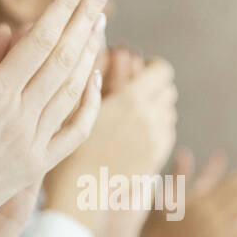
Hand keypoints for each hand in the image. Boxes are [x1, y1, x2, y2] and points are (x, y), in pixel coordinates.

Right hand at [0, 0, 110, 232]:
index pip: (39, 42)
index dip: (63, 7)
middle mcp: (21, 122)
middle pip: (63, 60)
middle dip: (84, 19)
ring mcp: (32, 146)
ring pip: (72, 91)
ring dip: (89, 53)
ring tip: (99, 21)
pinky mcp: (35, 167)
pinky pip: (73, 132)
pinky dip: (87, 103)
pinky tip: (92, 80)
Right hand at [44, 53, 177, 236]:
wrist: (78, 195)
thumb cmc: (67, 146)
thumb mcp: (76, 105)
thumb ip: (95, 71)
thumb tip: (107, 42)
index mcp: (131, 100)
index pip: (162, 70)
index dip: (150, 67)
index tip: (135, 71)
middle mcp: (151, 119)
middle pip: (168, 90)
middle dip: (152, 87)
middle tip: (129, 91)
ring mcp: (156, 142)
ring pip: (169, 113)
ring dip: (155, 109)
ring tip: (129, 115)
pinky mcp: (156, 159)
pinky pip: (167, 134)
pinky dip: (156, 129)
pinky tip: (133, 134)